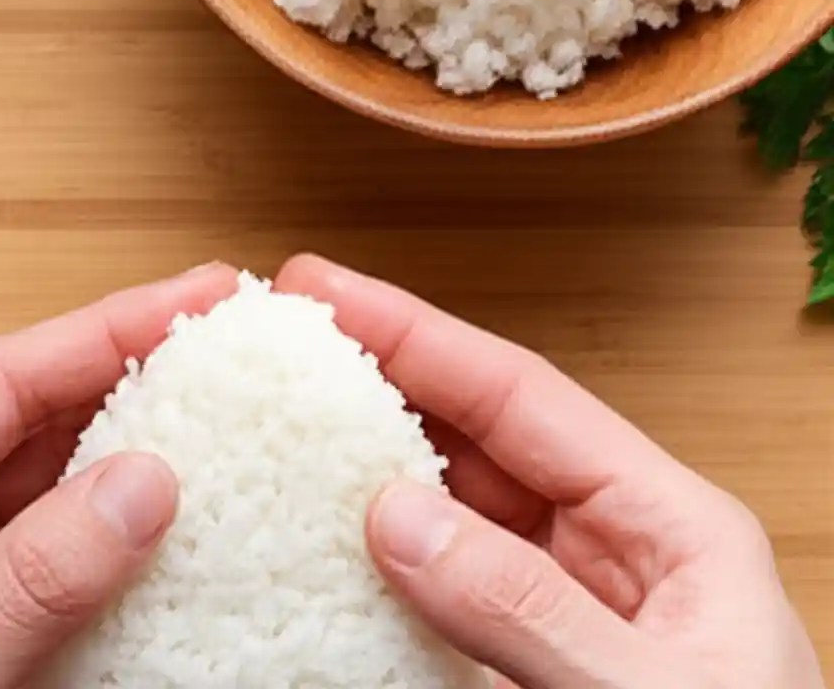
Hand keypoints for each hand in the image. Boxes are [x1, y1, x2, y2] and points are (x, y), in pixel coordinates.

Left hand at [0, 264, 238, 687]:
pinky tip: (183, 521)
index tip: (192, 300)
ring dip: (134, 453)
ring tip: (224, 418)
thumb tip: (143, 484)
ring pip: (50, 488)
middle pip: (26, 424)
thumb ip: (25, 586)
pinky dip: (123, 539)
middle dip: (128, 381)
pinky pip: (59, 561)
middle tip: (226, 348)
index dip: (99, 333)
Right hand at [274, 255, 824, 688]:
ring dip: (364, 469)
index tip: (326, 293)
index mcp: (664, 523)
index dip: (418, 334)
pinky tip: (313, 544)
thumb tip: (398, 516)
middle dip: (380, 382)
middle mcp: (602, 549)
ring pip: (442, 510)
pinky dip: (369, 565)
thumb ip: (527, 609)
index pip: (521, 398)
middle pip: (473, 438)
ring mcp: (552, 605)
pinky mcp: (510, 662)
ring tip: (282, 429)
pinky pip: (429, 593)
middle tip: (284, 346)